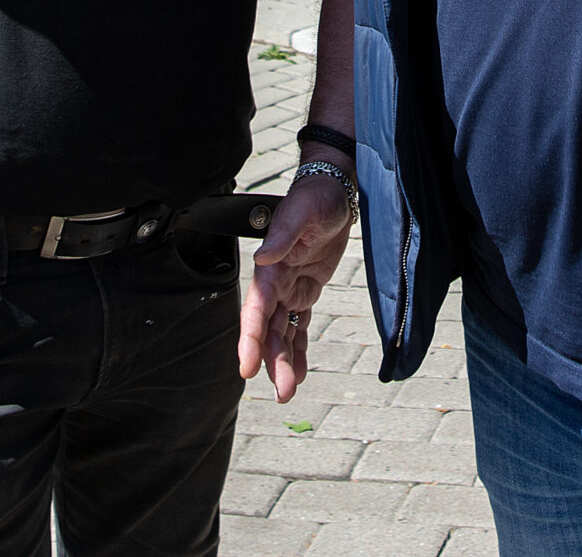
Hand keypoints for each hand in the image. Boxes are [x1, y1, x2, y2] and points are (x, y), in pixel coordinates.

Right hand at [237, 173, 352, 403]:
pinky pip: (299, 325)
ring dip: (284, 362)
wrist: (334, 190)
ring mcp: (290, 289)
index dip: (251, 339)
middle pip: (269, 329)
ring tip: (288, 392)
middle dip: (272, 361)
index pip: (257, 309)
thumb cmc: (315, 197)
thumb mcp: (301, 213)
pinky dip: (298, 349)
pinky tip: (300, 373)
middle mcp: (276, 283)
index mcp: (270, 268)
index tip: (247, 367)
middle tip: (281, 392)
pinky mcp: (306, 291)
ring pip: (283, 333)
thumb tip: (263, 258)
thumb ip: (282, 236)